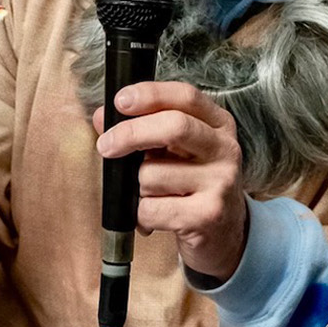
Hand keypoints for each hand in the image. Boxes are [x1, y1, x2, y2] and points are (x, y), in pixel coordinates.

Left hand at [93, 81, 248, 280]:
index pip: (186, 96)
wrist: (222, 232)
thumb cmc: (190, 185)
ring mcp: (220, 182)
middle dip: (130, 133)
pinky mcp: (208, 214)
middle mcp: (225, 149)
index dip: (150, 94)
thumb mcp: (173, 151)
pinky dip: (140, 215)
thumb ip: (142, 129)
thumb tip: (102, 118)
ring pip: (152, 174)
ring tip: (149, 195)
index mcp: (217, 124)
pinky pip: (151, 209)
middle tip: (105, 146)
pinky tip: (153, 216)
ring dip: (136, 187)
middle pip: (173, 127)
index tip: (120, 101)